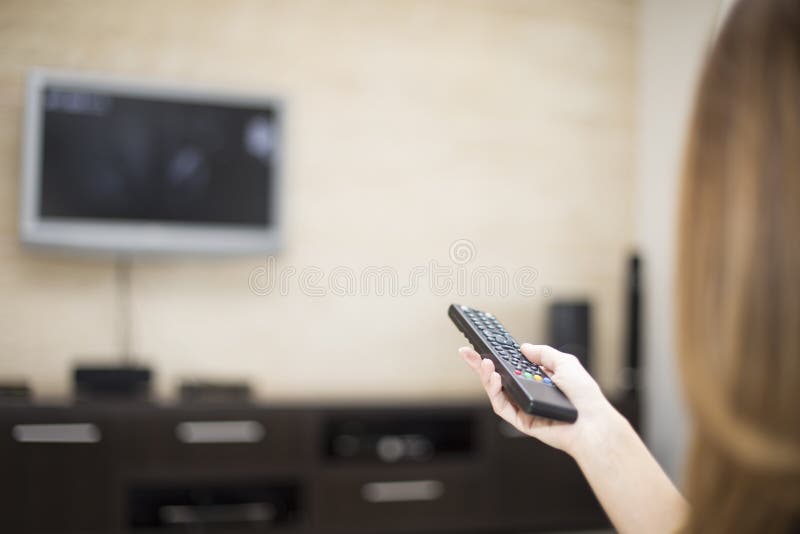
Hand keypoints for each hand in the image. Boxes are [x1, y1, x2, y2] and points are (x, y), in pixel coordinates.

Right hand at [459, 343, 620, 457]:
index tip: (483, 344)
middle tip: (466, 352)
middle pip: (497, 377)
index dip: (496, 356)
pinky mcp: (520, 421)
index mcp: (537, 378)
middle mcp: (528, 392)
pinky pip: (501, 406)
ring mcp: (522, 406)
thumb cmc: (584, 395)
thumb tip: (523, 347)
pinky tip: (495, 377)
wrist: (591, 421)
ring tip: (484, 363)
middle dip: (480, 364)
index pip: (510, 365)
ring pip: (496, 391)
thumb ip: (542, 353)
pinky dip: (494, 392)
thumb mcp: (564, 362)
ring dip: (485, 376)